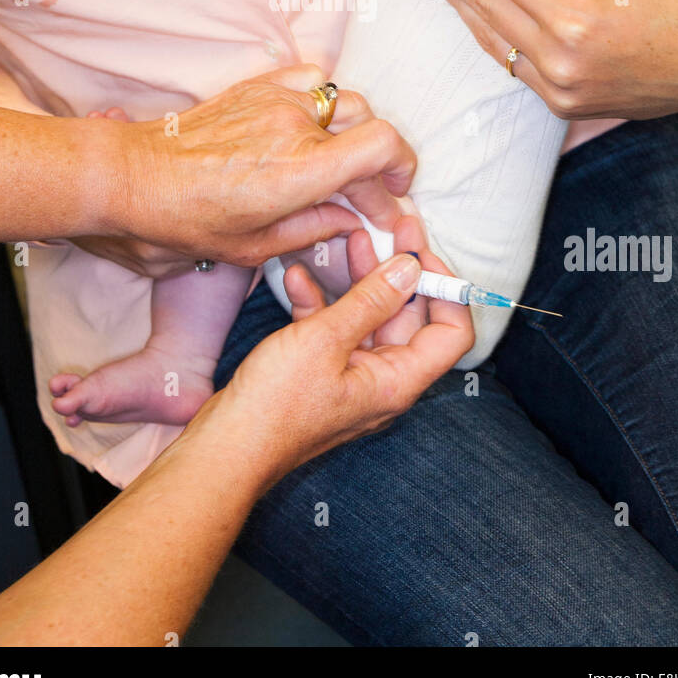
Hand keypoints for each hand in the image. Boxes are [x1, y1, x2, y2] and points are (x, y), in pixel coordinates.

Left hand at [83, 64, 416, 275]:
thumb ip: (316, 229)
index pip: (383, 145)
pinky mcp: (257, 86)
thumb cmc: (187, 219)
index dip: (402, 168)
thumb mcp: (256, 246)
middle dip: (380, 160)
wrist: (135, 177)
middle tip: (367, 191)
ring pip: (345, 100)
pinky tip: (312, 126)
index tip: (393, 193)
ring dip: (353, 130)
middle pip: (372, 124)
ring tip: (339, 160)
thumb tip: (352, 221)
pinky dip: (323, 100)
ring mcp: (275, 99)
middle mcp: (294, 126)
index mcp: (300, 171)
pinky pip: (311, 79)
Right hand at [187, 247, 472, 484]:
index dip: (445, 290)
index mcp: (397, 380)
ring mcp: (350, 376)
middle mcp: (381, 380)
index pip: (451, 333)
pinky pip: (332, 330)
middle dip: (400, 272)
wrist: (226, 448)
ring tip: (351, 237)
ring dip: (360, 278)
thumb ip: (371, 300)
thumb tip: (411, 268)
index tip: (421, 254)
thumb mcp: (325, 340)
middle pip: (409, 318)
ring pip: (368, 318)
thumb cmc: (275, 406)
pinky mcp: (319, 372)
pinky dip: (321, 301)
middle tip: (394, 229)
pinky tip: (299, 275)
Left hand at [401, 0, 677, 120]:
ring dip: (458, 4)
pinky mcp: (559, 105)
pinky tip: (468, 10)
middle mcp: (560, 61)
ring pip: (491, 39)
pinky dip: (487, 33)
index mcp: (575, 20)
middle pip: (488, 5)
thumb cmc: (667, 1)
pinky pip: (510, 63)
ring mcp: (557, 89)